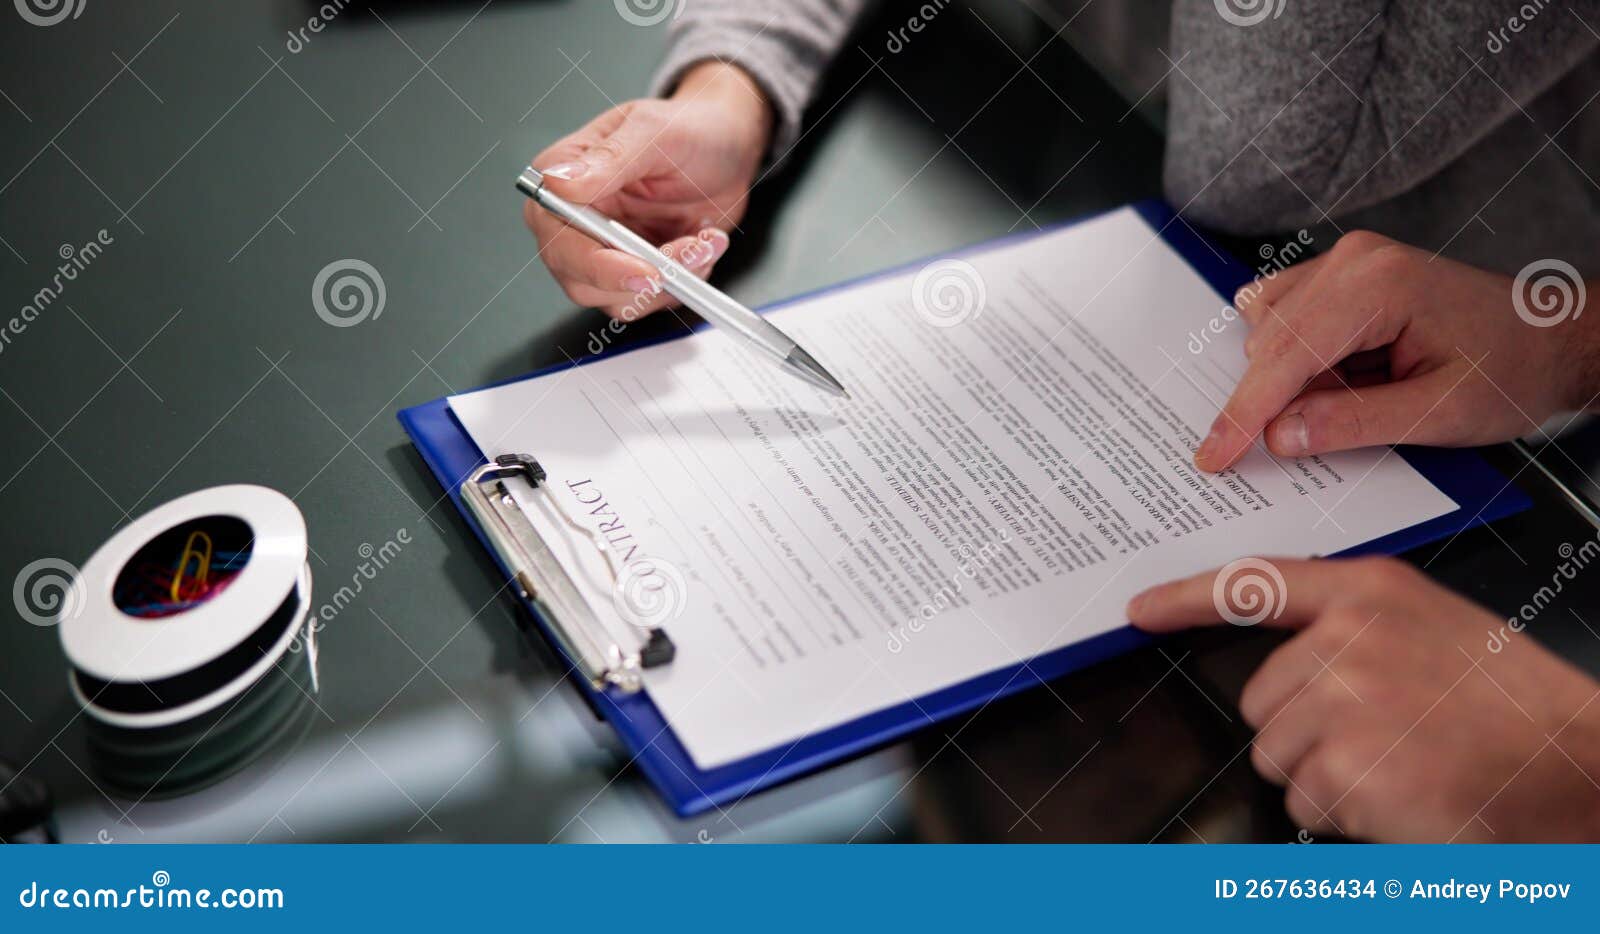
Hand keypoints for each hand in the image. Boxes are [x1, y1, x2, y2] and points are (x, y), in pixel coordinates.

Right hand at [524, 62, 773, 318]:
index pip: (558, 238)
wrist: (728, 146)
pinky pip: (650, 300)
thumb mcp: (653, 131)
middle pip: (582, 282)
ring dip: (672, 279)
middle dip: (644, 277)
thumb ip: (609, 159)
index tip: (646, 271)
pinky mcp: (635, 270)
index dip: (598, 265)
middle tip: (691, 252)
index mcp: (562, 182)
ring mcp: (604, 251)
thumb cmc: (688, 127)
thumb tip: (558, 182)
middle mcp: (574, 222)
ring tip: (705, 239)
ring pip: (619, 299)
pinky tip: (705, 244)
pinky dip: (685, 281)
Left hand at [1128, 557, 1599, 841]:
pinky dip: (1345, 814)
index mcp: (1370, 593)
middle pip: (1258, 700)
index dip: (1186, 598)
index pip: (1253, 582)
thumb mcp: (1433, 630)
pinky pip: (1303, 801)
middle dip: (1303, 733)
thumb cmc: (1512, 707)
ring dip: (1323, 777)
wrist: (1579, 766)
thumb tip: (1292, 660)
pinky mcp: (1348, 765)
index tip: (1140, 610)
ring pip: (1274, 756)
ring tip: (1399, 765)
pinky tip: (1402, 795)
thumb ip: (1356, 631)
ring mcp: (1345, 701)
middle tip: (1383, 739)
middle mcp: (1347, 638)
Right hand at [1193, 231, 1596, 471]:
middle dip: (1273, 402)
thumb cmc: (1511, 371)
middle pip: (1269, 345)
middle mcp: (1352, 260)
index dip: (1243, 415)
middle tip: (1316, 441)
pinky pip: (1282, 316)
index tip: (1212, 458)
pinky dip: (1295, 357)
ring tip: (1362, 396)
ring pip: (1269, 332)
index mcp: (1378, 286)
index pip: (1285, 359)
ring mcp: (1344, 260)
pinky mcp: (1340, 272)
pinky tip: (1340, 375)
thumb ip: (1354, 424)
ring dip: (1292, 379)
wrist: (1553, 338)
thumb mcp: (1439, 414)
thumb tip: (1279, 436)